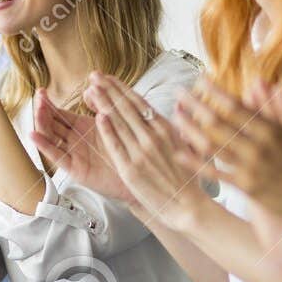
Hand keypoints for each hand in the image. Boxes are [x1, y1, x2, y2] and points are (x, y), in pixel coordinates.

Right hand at [31, 89, 131, 201]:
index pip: (58, 114)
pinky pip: (57, 156)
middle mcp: (74, 140)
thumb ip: (100, 105)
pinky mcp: (75, 168)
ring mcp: (73, 153)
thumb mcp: (111, 122)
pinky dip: (45, 146)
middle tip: (39, 99)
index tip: (41, 91)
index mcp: (80, 127)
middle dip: (43, 111)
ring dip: (42, 124)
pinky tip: (35, 135)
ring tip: (37, 111)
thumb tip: (89, 88)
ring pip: (51, 138)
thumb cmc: (125, 147)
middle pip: (51, 124)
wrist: (137, 170)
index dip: (48, 103)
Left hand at [86, 73, 213, 231]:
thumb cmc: (189, 178)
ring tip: (91, 89)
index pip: (140, 103)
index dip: (122, 89)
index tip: (110, 78)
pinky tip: (98, 117)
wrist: (188, 205)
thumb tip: (182, 103)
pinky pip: (116, 146)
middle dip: (108, 90)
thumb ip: (182, 123)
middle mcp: (153, 137)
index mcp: (166, 128)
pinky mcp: (131, 169)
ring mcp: (141, 152)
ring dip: (104, 104)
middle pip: (126, 108)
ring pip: (119, 123)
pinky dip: (107, 131)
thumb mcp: (191, 144)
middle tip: (94, 76)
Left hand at [175, 78, 281, 238]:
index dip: (215, 93)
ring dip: (191, 130)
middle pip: (219, 123)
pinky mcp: (246, 188)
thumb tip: (269, 84)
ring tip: (175, 116)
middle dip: (196, 106)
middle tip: (179, 93)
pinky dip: (197, 164)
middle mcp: (258, 148)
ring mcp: (250, 169)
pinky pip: (216, 174)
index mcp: (273, 131)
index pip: (237, 107)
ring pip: (213, 146)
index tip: (200, 80)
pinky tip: (180, 154)